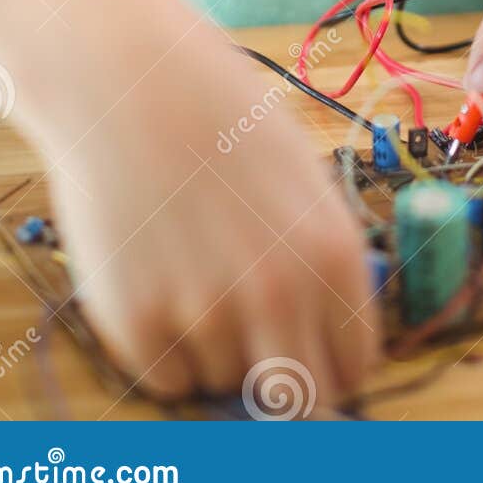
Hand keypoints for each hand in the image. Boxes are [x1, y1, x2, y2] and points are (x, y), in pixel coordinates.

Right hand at [43, 35, 376, 411]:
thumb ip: (320, 261)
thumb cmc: (217, 115)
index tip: (311, 354)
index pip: (355, 368)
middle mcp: (281, 293)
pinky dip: (165, 351)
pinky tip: (157, 281)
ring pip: (226, 384)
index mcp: (334, 255)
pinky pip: (168, 381)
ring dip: (216, 351)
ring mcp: (207, 313)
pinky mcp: (138, 324)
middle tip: (255, 346)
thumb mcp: (300, 178)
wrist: (126, 80)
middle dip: (283, 383)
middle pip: (299, 402)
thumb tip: (326, 339)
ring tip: (191, 269)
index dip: (332, 365)